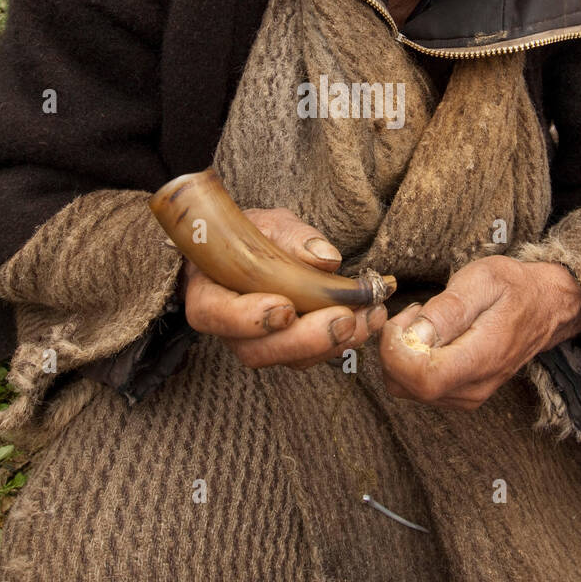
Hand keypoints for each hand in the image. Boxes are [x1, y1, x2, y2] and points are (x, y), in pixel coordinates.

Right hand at [183, 207, 386, 368]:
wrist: (259, 249)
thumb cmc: (254, 235)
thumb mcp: (269, 223)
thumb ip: (292, 236)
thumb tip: (325, 258)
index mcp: (209, 292)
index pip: (213, 314)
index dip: (247, 318)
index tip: (284, 308)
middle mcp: (230, 329)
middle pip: (256, 350)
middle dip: (304, 340)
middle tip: (343, 319)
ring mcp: (261, 343)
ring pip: (290, 359)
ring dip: (333, 342)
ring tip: (369, 315)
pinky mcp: (290, 348)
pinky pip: (314, 354)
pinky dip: (346, 338)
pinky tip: (371, 317)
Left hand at [379, 256, 580, 410]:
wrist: (546, 306)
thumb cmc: (515, 287)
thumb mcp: (484, 279)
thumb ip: (449, 308)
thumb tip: (416, 335)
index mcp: (482, 358)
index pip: (423, 379)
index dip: (396, 350)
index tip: (402, 319)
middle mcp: (474, 387)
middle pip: (405, 385)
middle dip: (392, 347)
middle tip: (411, 313)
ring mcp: (467, 395)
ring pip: (405, 387)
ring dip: (399, 353)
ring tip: (422, 319)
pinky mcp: (459, 394)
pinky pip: (415, 386)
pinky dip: (408, 361)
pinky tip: (426, 334)